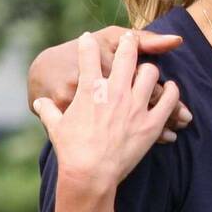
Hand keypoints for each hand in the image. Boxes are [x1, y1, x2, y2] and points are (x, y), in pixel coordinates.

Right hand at [32, 31, 181, 189]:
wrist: (90, 174)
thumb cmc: (71, 151)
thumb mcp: (55, 127)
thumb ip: (48, 110)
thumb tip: (40, 103)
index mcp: (89, 89)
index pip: (87, 54)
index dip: (87, 43)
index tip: (87, 37)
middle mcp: (114, 92)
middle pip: (126, 56)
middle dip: (127, 44)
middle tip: (128, 41)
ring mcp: (135, 106)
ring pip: (151, 73)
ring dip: (150, 69)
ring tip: (148, 70)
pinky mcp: (150, 124)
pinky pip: (169, 100)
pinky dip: (171, 92)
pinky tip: (171, 88)